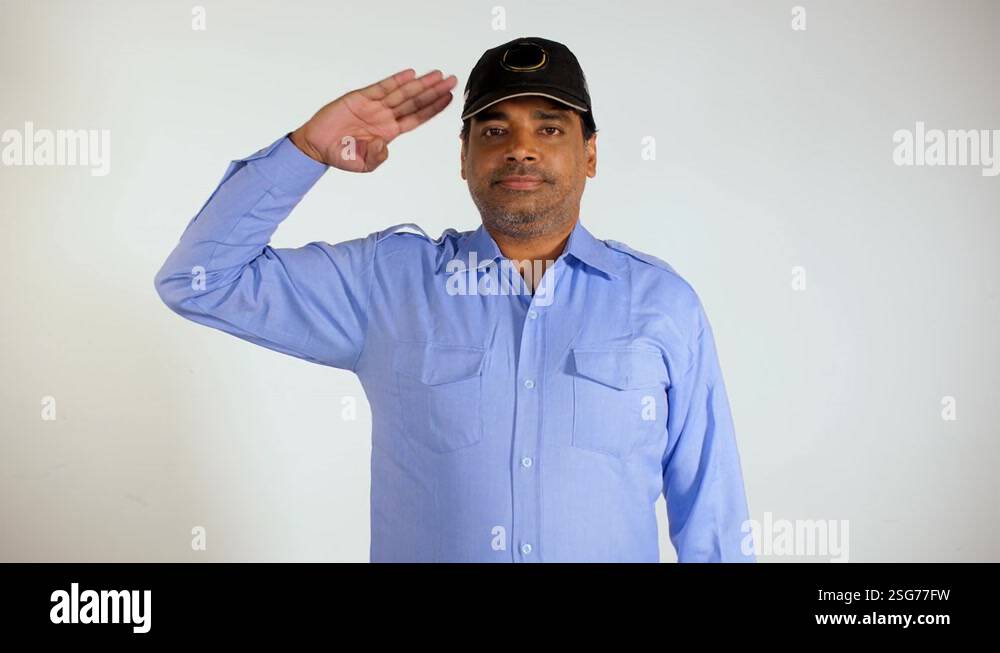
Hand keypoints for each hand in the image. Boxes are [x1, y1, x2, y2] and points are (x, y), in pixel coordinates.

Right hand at [290, 68, 457, 172]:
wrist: (318, 146)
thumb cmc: (342, 155)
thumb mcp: (364, 164)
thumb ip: (377, 157)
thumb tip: (384, 144)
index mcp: (389, 132)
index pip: (417, 118)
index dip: (433, 108)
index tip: (449, 98)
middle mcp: (385, 117)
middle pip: (415, 102)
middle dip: (434, 91)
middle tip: (451, 81)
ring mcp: (374, 106)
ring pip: (402, 92)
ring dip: (420, 84)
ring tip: (438, 75)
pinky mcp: (360, 98)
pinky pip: (381, 87)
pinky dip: (396, 81)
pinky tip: (410, 75)